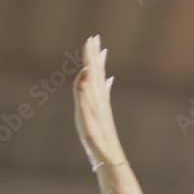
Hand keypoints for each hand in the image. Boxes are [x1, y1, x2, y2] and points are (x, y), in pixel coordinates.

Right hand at [73, 35, 125, 168]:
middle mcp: (100, 97)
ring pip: (101, 79)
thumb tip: (85, 70)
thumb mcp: (86, 114)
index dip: (90, 55)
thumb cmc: (96, 137)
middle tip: (95, 38)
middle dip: (95, 55)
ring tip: (102, 52)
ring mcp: (103, 105)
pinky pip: (104, 92)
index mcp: (95, 96)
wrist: (108, 154)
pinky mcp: (103, 113)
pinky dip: (106, 83)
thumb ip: (83, 92)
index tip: (91, 39)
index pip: (92, 70)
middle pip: (97, 71)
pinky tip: (109, 80)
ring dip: (100, 65)